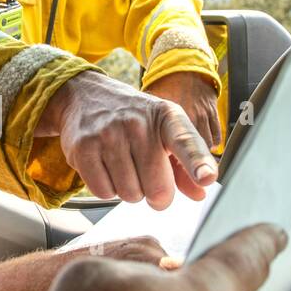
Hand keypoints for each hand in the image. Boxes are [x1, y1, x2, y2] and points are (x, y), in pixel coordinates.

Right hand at [36, 71, 216, 208]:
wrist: (85, 96)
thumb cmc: (132, 119)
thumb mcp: (163, 131)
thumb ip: (184, 163)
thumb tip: (199, 193)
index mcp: (166, 116)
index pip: (185, 142)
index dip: (197, 162)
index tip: (207, 178)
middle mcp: (138, 123)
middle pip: (157, 187)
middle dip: (155, 194)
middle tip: (148, 180)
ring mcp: (108, 134)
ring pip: (130, 194)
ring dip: (129, 190)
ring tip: (124, 167)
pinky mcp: (83, 148)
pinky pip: (104, 192)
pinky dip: (107, 189)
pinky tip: (106, 168)